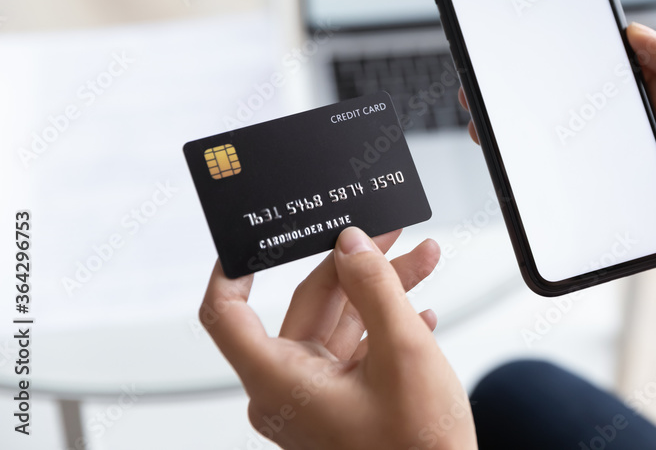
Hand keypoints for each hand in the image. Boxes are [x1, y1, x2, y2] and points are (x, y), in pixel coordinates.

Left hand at [200, 227, 476, 449]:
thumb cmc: (418, 447)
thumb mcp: (404, 352)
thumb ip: (375, 288)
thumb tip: (352, 244)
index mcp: (280, 382)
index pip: (226, 314)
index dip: (235, 268)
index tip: (258, 237)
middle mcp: (287, 391)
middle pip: (308, 305)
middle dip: (356, 265)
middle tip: (388, 234)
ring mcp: (314, 399)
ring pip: (339, 322)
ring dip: (382, 290)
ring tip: (422, 259)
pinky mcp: (340, 403)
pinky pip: (353, 349)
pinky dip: (385, 324)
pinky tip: (420, 308)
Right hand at [458, 24, 655, 367]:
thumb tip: (639, 35)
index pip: (629, 64)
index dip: (592, 51)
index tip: (551, 40)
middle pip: (598, 104)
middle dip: (555, 93)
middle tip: (511, 85)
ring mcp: (648, 170)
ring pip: (588, 147)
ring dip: (552, 138)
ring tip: (508, 126)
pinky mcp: (639, 209)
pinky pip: (595, 191)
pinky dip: (568, 184)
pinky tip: (541, 173)